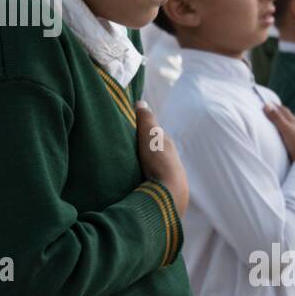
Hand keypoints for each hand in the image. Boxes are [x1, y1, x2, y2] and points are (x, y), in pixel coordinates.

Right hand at [135, 101, 188, 216]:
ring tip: (126, 167)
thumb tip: (141, 102)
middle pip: (153, 151)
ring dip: (142, 166)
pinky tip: (134, 181)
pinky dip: (143, 178)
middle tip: (124, 150)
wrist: (169, 192)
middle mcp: (170, 158)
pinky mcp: (163, 190)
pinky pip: (151, 180)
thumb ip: (146, 118)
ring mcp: (168, 176)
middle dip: (142, 150)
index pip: (154, 134)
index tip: (127, 131)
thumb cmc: (159, 160)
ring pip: (152, 166)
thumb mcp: (150, 134)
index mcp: (167, 144)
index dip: (141, 131)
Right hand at [263, 103, 294, 165]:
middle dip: (279, 112)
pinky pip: (290, 135)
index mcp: (294, 122)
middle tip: (271, 110)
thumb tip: (266, 105)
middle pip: (287, 117)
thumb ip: (276, 118)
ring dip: (282, 122)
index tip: (268, 102)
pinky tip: (283, 136)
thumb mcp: (285, 129)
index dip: (276, 106)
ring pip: (289, 126)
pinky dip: (285, 132)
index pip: (284, 110)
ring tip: (276, 122)